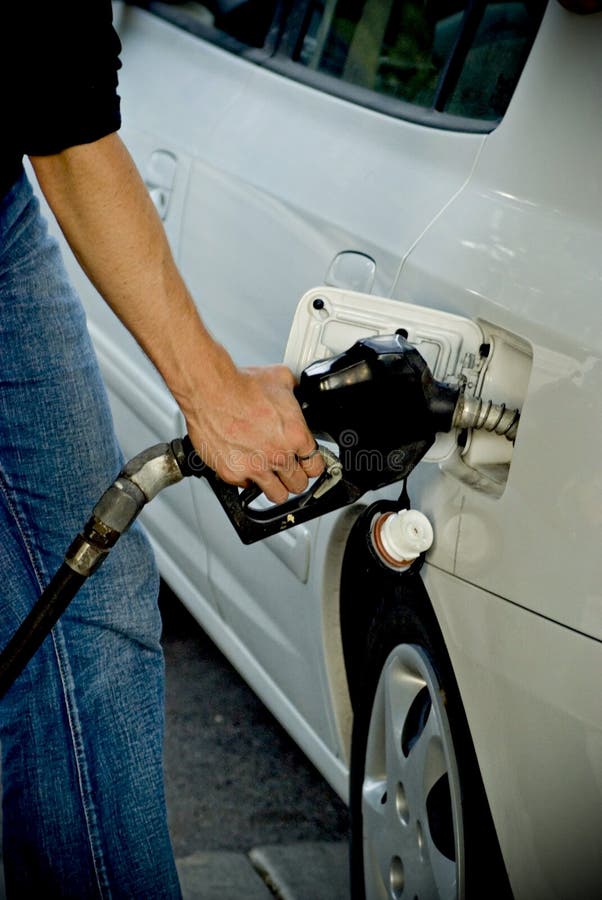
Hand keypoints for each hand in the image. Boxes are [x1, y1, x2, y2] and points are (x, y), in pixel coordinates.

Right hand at [184, 362, 323, 503]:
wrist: (210, 391)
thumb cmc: (241, 385)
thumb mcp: (282, 380)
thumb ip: (295, 393)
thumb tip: (298, 392)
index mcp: (295, 436)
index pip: (316, 467)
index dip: (311, 465)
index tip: (306, 464)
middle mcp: (278, 455)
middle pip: (299, 484)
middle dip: (294, 478)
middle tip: (287, 470)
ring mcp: (255, 467)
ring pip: (277, 495)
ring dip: (276, 487)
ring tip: (271, 477)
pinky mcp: (233, 473)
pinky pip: (245, 486)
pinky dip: (245, 478)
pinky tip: (244, 464)